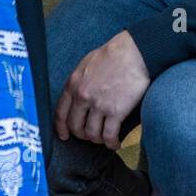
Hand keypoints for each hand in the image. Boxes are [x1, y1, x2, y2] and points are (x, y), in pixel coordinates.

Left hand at [54, 31, 150, 149]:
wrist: (134, 52)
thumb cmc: (113, 55)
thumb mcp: (86, 64)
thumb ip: (79, 82)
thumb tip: (78, 96)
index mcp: (74, 84)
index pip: (61, 113)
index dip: (61, 128)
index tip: (65, 135)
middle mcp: (83, 96)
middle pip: (76, 127)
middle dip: (82, 135)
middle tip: (90, 135)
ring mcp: (99, 105)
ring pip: (92, 134)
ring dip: (98, 140)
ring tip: (105, 138)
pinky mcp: (115, 112)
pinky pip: (109, 136)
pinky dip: (111, 143)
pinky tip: (115, 143)